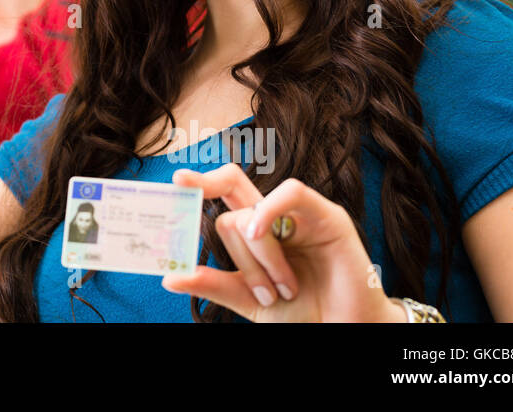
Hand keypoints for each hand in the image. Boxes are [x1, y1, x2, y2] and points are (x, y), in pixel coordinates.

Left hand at [160, 163, 405, 322]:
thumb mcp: (249, 300)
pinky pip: (291, 193)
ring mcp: (301, 213)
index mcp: (257, 231)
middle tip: (207, 218)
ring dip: (257, 253)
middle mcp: (275, 216)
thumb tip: (169, 276)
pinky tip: (260, 235)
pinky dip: (268, 211)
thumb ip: (214, 284)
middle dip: (216, 202)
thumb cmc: (302, 313)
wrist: (342, 331)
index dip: (202, 185)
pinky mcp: (327, 216)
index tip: (177, 181)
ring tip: (279, 288)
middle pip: (233, 189)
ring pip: (253, 208)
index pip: (225, 197)